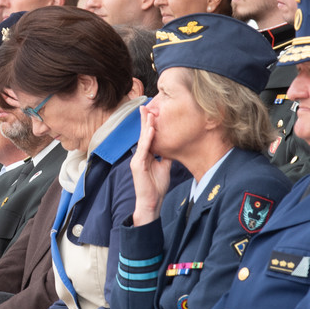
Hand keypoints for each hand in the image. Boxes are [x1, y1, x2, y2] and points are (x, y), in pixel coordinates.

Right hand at [130, 105, 171, 226]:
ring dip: (146, 126)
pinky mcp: (137, 165)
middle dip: (144, 120)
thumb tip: (172, 145)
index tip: (152, 112)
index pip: (147, 137)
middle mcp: (139, 156)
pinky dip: (147, 139)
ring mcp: (137, 160)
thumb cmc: (156, 187)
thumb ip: (165, 156)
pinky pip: (143, 149)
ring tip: (150, 114)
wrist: (151, 202)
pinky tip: (151, 130)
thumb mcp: (164, 167)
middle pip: (142, 135)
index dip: (149, 125)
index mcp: (145, 156)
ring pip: (142, 140)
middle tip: (145, 106)